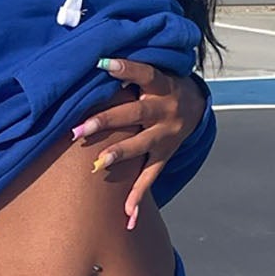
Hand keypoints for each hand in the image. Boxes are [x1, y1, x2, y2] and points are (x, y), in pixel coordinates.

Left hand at [70, 58, 208, 230]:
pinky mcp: (165, 155)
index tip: (103, 63)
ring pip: (141, 146)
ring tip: (98, 164)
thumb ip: (129, 71)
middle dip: (105, 121)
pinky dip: (138, 196)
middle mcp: (164, 110)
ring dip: (120, 155)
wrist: (196, 104)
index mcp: (161, 85)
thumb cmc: (160, 84)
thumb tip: (95, 59)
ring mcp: (166, 135)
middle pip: (134, 114)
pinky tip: (127, 216)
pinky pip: (150, 177)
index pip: (144, 73)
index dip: (125, 68)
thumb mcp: (154, 71)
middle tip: (78, 129)